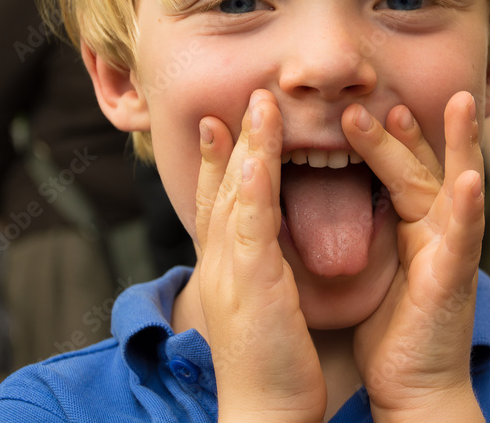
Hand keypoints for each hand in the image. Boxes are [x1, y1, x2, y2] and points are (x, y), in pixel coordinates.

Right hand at [196, 89, 325, 421]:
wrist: (264, 412)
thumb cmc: (271, 364)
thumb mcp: (260, 305)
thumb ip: (260, 269)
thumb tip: (267, 249)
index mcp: (226, 267)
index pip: (219, 202)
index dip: (218, 161)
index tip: (221, 124)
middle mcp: (220, 261)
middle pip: (221, 187)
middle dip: (229, 140)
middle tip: (240, 97)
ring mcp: (230, 269)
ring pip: (234, 195)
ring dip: (244, 146)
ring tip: (256, 105)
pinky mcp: (249, 283)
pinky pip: (249, 224)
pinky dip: (250, 185)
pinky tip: (256, 155)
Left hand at [343, 92, 485, 421]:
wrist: (413, 388)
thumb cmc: (394, 332)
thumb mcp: (378, 267)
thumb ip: (372, 228)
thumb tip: (337, 196)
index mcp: (416, 228)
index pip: (401, 171)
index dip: (387, 138)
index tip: (363, 106)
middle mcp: (439, 232)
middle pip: (422, 169)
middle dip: (403, 132)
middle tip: (376, 97)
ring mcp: (454, 253)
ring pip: (456, 188)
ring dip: (460, 145)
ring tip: (461, 103)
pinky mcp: (457, 281)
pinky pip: (467, 239)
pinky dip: (471, 208)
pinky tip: (472, 180)